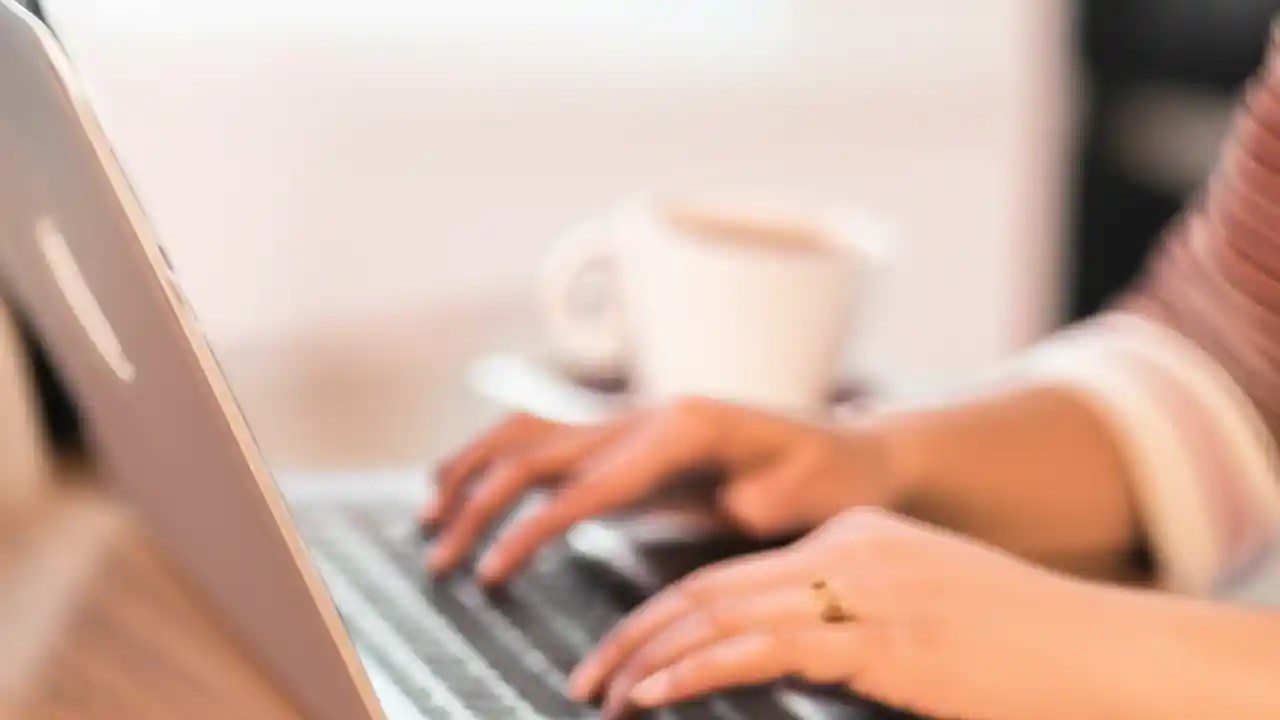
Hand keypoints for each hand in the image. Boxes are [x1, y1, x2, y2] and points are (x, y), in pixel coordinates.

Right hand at [424, 397, 903, 584]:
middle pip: (537, 449)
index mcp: (683, 427)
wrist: (845, 452)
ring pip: (529, 433)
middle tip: (441, 562)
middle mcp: (646, 413)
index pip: (584, 481)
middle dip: (478, 503)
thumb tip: (723, 507)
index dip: (529, 529)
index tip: (486, 576)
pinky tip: (465, 485)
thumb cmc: (828, 482)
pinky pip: (547, 442)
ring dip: (473, 471)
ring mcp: (632, 421)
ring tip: (428, 518)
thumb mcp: (801, 495)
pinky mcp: (626, 442)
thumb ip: (755, 500)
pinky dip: (497, 460)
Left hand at [570, 508, 1142, 719]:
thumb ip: (856, 629)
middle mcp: (852, 550)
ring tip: (600, 694)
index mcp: (858, 539)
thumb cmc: (1030, 654)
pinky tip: (650, 695)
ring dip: (647, 656)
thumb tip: (791, 659)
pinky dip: (692, 670)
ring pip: (721, 613)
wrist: (1118, 657)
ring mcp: (868, 589)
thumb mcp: (929, 619)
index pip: (732, 573)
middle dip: (635, 634)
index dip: (665, 614)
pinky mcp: (885, 639)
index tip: (624, 655)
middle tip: (586, 677)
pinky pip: (761, 648)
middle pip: (711, 586)